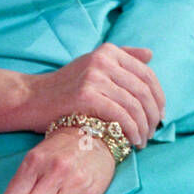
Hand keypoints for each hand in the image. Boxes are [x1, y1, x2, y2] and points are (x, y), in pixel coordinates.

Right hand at [25, 43, 164, 147]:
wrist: (33, 99)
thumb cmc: (66, 86)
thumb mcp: (93, 64)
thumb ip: (122, 57)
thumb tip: (150, 54)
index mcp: (109, 51)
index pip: (147, 74)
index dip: (158, 97)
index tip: (160, 116)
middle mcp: (103, 60)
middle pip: (143, 90)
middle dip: (153, 115)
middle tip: (153, 133)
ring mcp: (95, 76)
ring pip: (134, 105)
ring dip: (143, 127)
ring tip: (142, 141)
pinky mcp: (87, 95)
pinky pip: (120, 115)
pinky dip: (131, 131)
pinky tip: (131, 142)